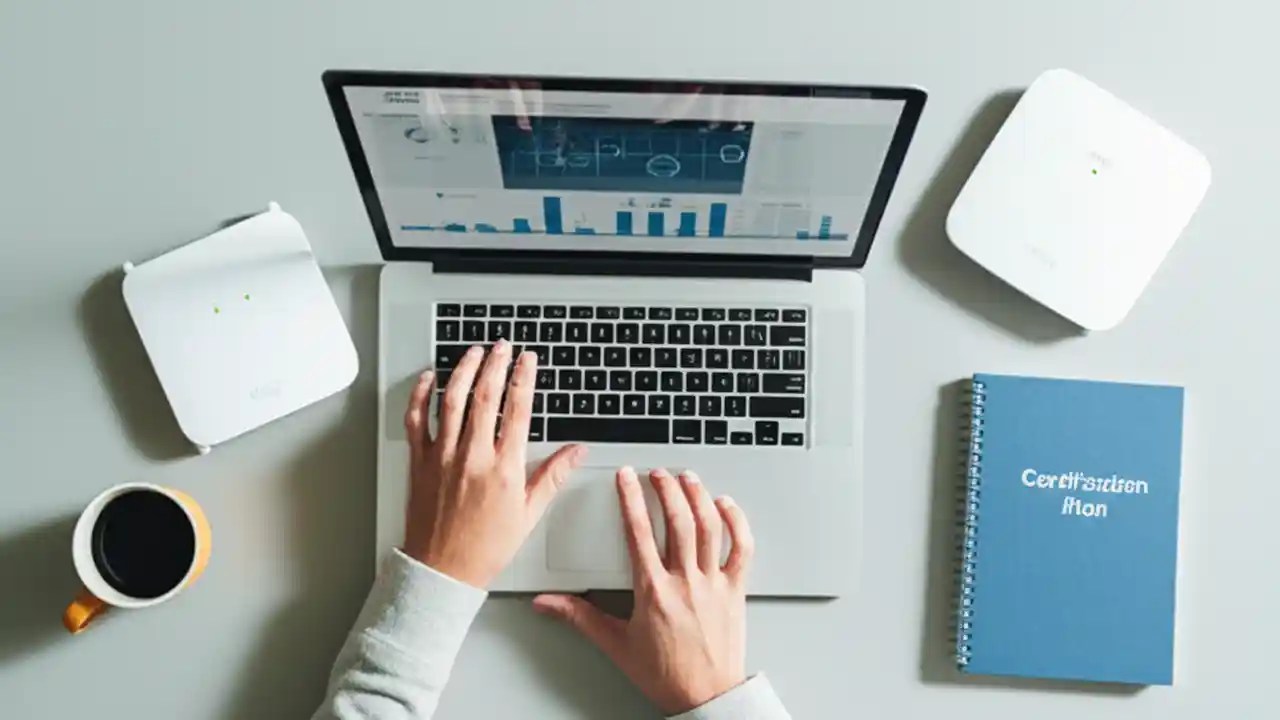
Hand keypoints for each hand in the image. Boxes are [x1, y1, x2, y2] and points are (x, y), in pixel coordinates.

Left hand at [401, 340, 586, 587]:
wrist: (442, 571)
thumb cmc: (484, 548)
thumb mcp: (528, 514)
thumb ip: (552, 476)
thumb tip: (576, 452)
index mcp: (503, 469)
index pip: (518, 410)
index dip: (524, 378)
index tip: (527, 360)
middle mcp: (472, 457)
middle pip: (486, 397)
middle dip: (496, 364)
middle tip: (503, 346)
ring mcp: (442, 457)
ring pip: (452, 401)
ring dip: (464, 371)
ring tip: (473, 352)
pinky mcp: (419, 462)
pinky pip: (417, 420)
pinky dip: (421, 395)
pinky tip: (430, 379)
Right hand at [533, 467, 754, 714]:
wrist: (706, 697)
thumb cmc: (666, 675)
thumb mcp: (616, 644)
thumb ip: (580, 617)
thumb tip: (547, 604)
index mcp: (653, 592)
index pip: (638, 533)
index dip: (630, 499)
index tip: (625, 478)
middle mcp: (685, 582)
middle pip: (677, 522)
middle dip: (665, 489)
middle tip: (656, 473)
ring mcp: (713, 584)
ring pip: (708, 528)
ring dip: (697, 497)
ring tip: (687, 478)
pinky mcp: (735, 589)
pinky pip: (741, 548)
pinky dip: (736, 522)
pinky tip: (726, 505)